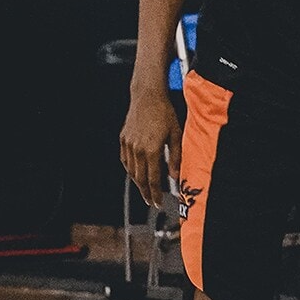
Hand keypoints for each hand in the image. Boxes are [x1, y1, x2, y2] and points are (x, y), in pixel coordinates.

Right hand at [120, 86, 181, 209]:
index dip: (155, 194)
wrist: (147, 96)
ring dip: (138, 183)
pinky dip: (131, 169)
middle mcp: (137, 150)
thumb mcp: (176, 135)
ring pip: (131, 171)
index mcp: (152, 150)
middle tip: (150, 202)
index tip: (157, 203)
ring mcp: (128, 144)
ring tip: (145, 190)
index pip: (153, 179)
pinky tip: (136, 173)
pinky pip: (125, 160)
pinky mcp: (123, 139)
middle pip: (140, 178)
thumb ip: (176, 158)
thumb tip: (175, 177)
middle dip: (146, 192)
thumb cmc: (165, 113)